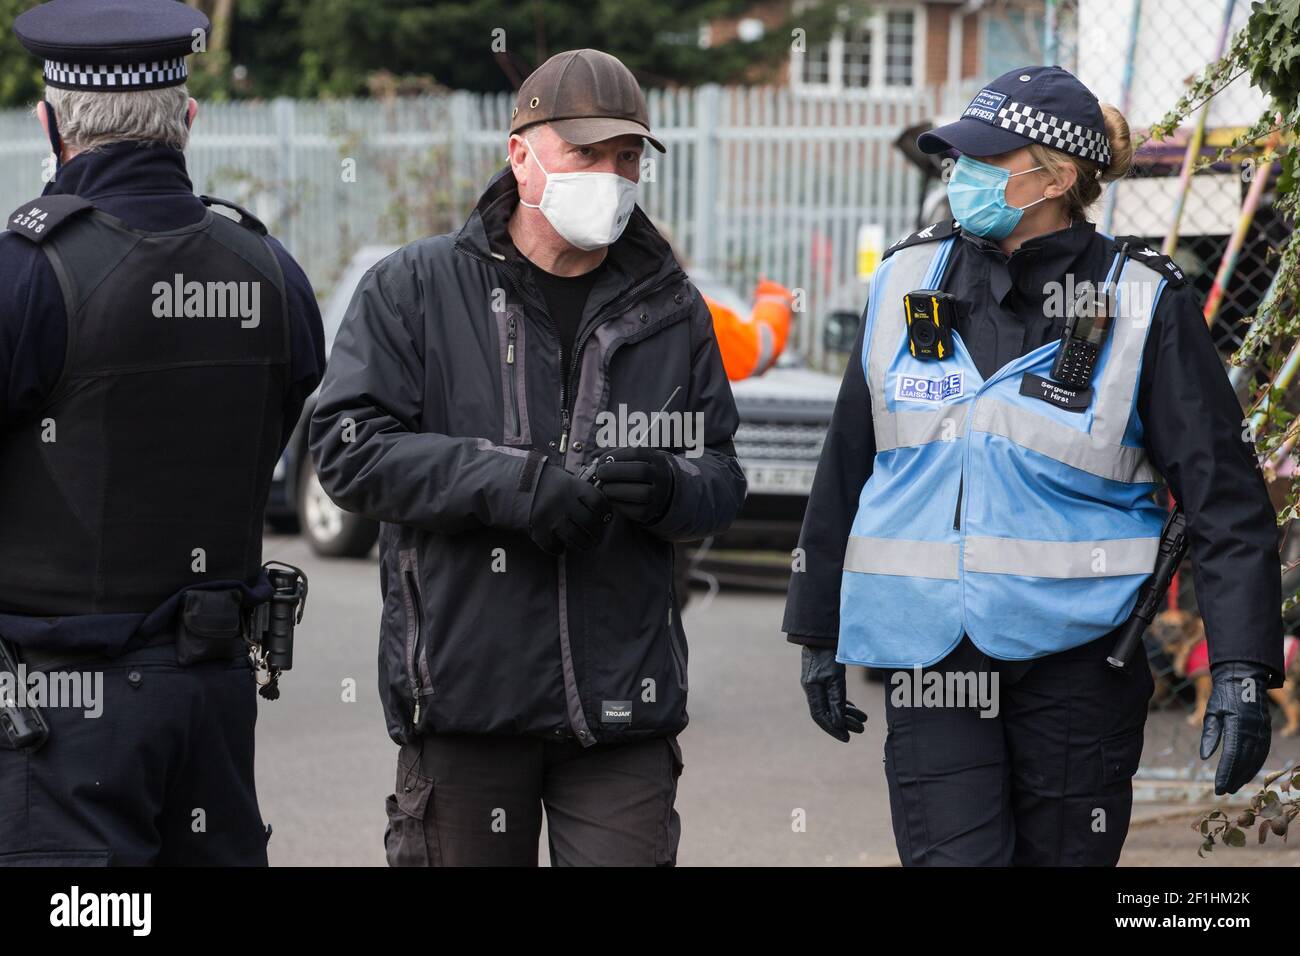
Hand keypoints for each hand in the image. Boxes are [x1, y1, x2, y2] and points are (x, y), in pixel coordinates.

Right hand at [528, 463, 611, 554]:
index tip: (605, 518)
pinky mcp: (539, 531)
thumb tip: (603, 513)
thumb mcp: (567, 480)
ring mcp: (551, 518)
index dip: (605, 513)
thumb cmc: (548, 483)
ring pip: (575, 539)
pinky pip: (555, 547)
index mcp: (573, 487)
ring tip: (585, 545)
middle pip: (589, 524)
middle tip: (596, 538)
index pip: (598, 503)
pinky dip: (559, 549)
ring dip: (582, 545)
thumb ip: (583, 494)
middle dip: (596, 534)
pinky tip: (561, 545)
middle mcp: (563, 502)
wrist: (517, 484)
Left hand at [592, 446, 675, 524]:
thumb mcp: (634, 460)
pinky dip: (620, 505)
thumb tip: (597, 459)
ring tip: (605, 488)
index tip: (602, 460)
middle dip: (616, 472)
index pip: (638, 453)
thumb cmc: (638, 472)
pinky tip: (611, 499)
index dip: (617, 456)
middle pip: (641, 471)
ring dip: (617, 490)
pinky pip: (637, 511)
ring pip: (642, 493)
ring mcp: (659, 495)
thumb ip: (618, 457)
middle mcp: (662, 476)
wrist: (660, 492)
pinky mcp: (652, 512)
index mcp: (657, 459)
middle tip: (600, 474)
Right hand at [800, 645, 865, 741]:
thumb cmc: (829, 654)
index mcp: (812, 689)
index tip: (847, 738)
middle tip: (861, 729)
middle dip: (844, 723)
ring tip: (864, 719)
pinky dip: (842, 703)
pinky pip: (830, 696)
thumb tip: (838, 723)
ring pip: (830, 704)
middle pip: (826, 713)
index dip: (833, 729)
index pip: (821, 716)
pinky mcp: (821, 677)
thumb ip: (837, 700)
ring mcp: (815, 683)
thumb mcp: (836, 678)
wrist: (822, 634)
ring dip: (846, 713)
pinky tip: (852, 707)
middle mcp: (811, 688)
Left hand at [1200, 661, 1272, 794]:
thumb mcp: (1212, 712)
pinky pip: (1262, 753)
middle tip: (1224, 791)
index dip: (1225, 774)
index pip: (1231, 756)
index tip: (1218, 787)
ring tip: (1234, 786)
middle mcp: (1253, 730)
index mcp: (1238, 725)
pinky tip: (1247, 774)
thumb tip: (1205, 758)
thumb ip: (1209, 735)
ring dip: (1245, 775)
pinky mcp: (1266, 731)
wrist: (1244, 677)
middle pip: (1244, 761)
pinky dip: (1255, 765)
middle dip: (1234, 778)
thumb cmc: (1224, 694)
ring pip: (1256, 759)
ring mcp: (1263, 731)